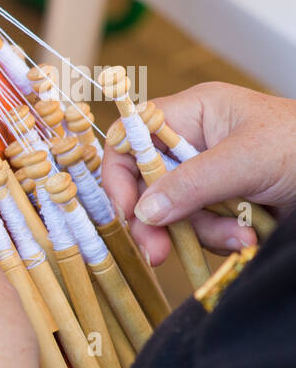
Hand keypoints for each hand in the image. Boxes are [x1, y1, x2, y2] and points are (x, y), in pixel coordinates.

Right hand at [103, 82, 295, 265]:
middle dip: (157, 219)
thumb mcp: (249, 161)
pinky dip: (220, 238)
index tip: (127, 211)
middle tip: (158, 253)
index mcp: (194, 114)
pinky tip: (248, 234)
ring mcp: (209, 177)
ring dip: (201, 231)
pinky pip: (198, 229)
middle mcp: (194, 144)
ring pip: (172, 213)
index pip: (131, 139)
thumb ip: (191, 183)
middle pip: (146, 185)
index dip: (119, 174)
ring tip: (241, 234)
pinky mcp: (224, 206)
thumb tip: (142, 211)